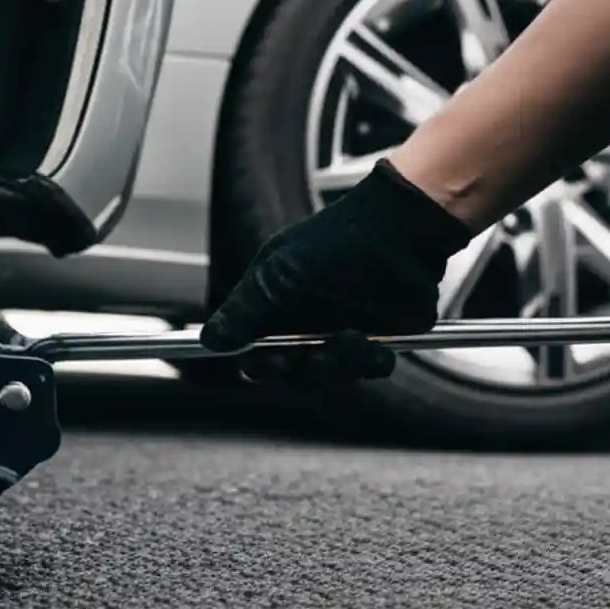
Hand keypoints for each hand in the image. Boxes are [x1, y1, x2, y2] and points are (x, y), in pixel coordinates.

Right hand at [199, 161, 471, 386]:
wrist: (399, 232)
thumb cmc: (334, 245)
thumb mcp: (277, 277)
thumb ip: (243, 312)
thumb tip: (210, 340)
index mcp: (277, 308)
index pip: (257, 354)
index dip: (261, 366)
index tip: (272, 363)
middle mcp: (307, 324)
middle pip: (294, 373)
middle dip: (305, 368)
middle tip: (315, 352)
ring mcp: (343, 332)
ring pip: (332, 375)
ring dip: (340, 364)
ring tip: (353, 337)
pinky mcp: (380, 337)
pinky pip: (371, 367)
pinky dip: (373, 361)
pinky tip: (375, 343)